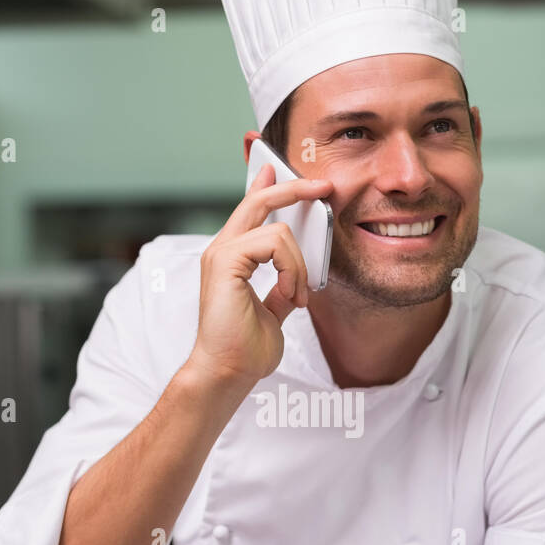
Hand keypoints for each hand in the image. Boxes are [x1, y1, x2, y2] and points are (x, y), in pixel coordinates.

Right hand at [187, 163, 333, 389]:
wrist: (228, 372)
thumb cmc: (244, 349)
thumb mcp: (273, 310)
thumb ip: (281, 288)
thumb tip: (296, 277)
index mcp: (231, 258)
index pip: (250, 210)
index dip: (269, 186)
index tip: (286, 172)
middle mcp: (222, 250)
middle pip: (259, 200)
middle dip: (293, 187)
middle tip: (324, 187)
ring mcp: (221, 254)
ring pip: (277, 229)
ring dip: (299, 264)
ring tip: (297, 295)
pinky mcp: (225, 262)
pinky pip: (274, 244)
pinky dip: (291, 270)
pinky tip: (291, 295)